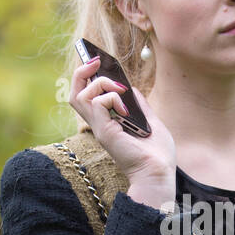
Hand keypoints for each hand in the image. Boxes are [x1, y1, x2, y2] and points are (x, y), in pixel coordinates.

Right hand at [67, 54, 175, 188]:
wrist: (159, 173)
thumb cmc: (157, 154)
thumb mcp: (149, 121)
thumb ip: (138, 105)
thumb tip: (130, 89)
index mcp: (107, 122)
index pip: (86, 97)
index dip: (86, 78)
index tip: (96, 62)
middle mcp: (99, 124)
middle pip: (74, 93)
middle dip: (81, 72)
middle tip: (95, 61)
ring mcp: (99, 127)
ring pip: (79, 95)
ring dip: (99, 83)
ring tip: (120, 88)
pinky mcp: (104, 131)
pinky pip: (97, 103)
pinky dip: (112, 97)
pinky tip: (127, 109)